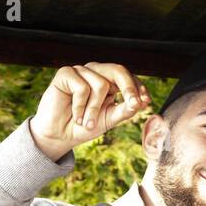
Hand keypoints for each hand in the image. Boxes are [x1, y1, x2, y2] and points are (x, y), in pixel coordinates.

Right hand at [30, 62, 151, 159]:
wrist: (60, 135)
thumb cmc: (85, 126)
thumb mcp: (109, 120)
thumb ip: (124, 110)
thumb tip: (140, 102)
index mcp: (109, 81)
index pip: (128, 77)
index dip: (138, 87)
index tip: (146, 101)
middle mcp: (96, 72)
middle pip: (118, 70)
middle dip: (129, 89)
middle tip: (134, 105)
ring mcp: (81, 71)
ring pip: (101, 84)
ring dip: (95, 110)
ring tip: (86, 122)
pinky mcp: (65, 74)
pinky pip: (82, 87)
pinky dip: (80, 106)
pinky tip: (75, 115)